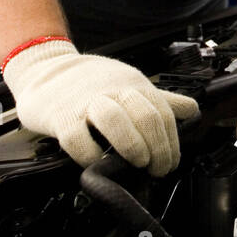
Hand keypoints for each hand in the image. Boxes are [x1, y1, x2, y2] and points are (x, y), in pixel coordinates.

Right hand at [2, 39, 198, 175]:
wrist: (45, 68)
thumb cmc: (90, 82)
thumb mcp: (130, 82)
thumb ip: (160, 99)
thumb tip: (191, 111)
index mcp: (134, 85)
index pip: (164, 114)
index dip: (172, 143)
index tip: (170, 163)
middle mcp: (113, 91)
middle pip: (146, 116)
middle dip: (159, 149)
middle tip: (156, 168)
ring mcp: (86, 103)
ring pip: (115, 120)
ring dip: (132, 146)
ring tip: (137, 163)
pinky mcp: (61, 117)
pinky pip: (77, 138)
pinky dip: (90, 155)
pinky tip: (97, 163)